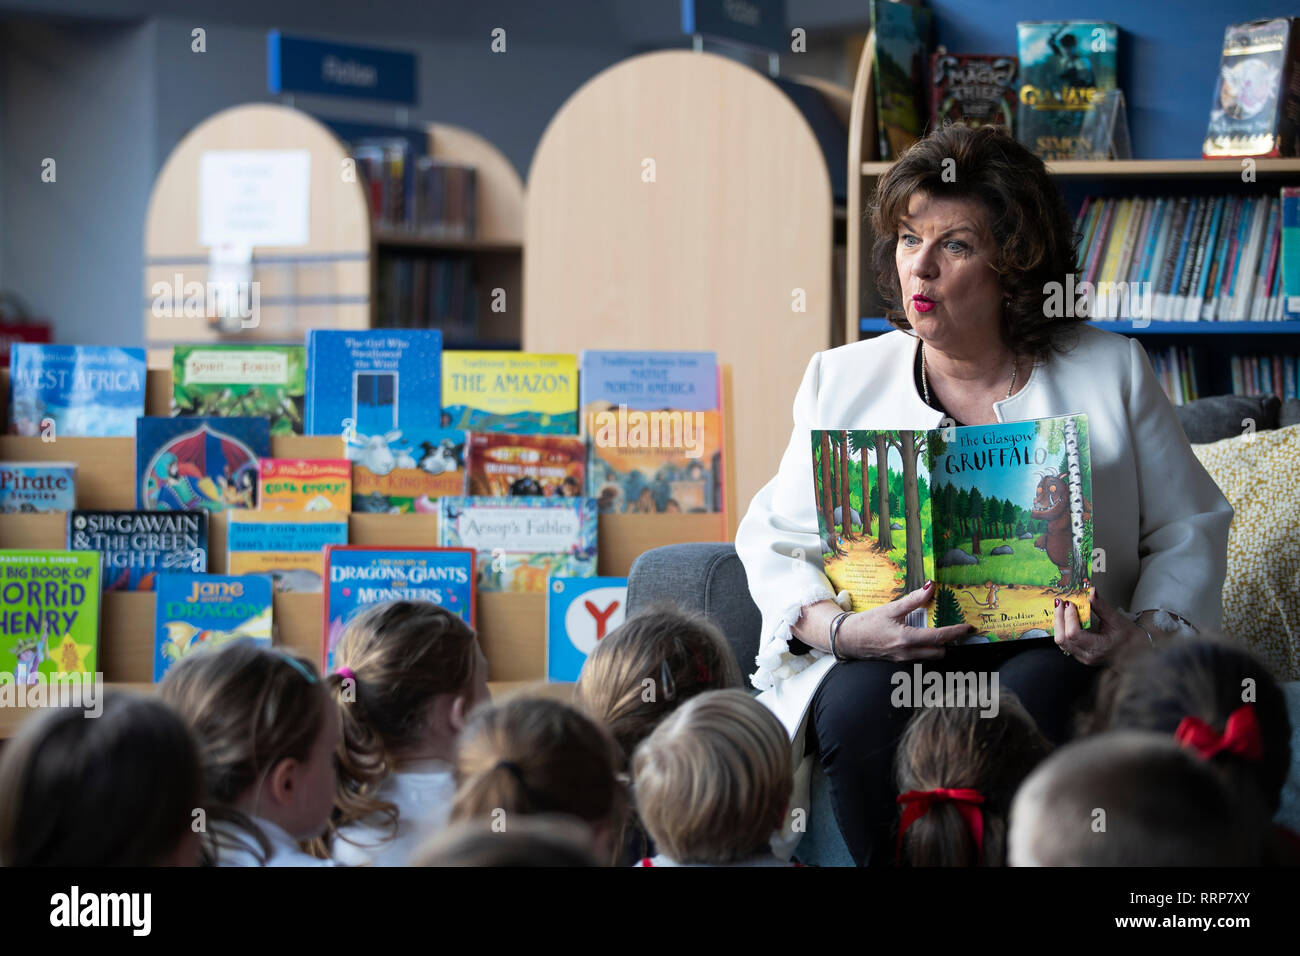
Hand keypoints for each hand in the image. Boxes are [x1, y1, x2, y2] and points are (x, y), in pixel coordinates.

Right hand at [838, 580, 976, 661]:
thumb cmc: (867, 623)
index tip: (968, 627)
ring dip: (937, 647)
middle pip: (940, 653)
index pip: (939, 637)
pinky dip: (925, 650)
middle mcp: (908, 653)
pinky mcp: (900, 662)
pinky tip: (921, 638)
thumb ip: (913, 600)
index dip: (956, 632)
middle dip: (948, 643)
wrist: (847, 639)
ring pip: (930, 657)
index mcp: (907, 639)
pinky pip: (920, 658)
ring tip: (937, 632)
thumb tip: (930, 587)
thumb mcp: (890, 608)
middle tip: (952, 629)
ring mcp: (904, 660)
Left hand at [1053, 586, 1145, 665]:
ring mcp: (1082, 657)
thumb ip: (1101, 606)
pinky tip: (1064, 618)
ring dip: (1058, 624)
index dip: (1068, 617)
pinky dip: (1062, 630)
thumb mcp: (1116, 619)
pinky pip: (1065, 643)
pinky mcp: (1080, 655)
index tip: (1069, 603)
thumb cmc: (1128, 636)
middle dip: (1059, 619)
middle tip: (1059, 603)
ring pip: (1061, 642)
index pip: (1074, 634)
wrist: (1136, 649)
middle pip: (1063, 639)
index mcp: (1098, 648)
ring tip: (1060, 609)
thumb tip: (1091, 592)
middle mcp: (1088, 655)